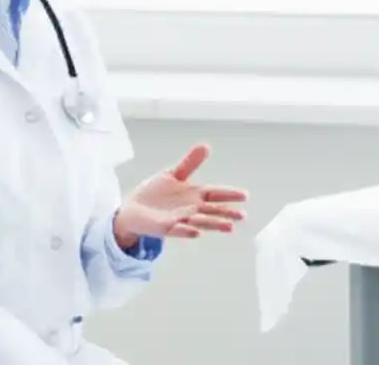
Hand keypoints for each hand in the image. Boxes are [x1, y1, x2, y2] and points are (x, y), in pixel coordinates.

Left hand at [113, 144, 247, 245]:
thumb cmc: (156, 193)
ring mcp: (179, 219)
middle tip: (242, 215)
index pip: (215, 194)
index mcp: (194, 195)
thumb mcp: (173, 174)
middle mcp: (191, 209)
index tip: (245, 195)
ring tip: (229, 227)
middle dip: (226, 213)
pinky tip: (196, 233)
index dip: (229, 195)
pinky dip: (186, 231)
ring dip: (213, 224)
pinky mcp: (165, 228)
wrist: (133, 208)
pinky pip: (177, 230)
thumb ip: (190, 163)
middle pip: (212, 210)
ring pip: (199, 222)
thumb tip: (206, 146)